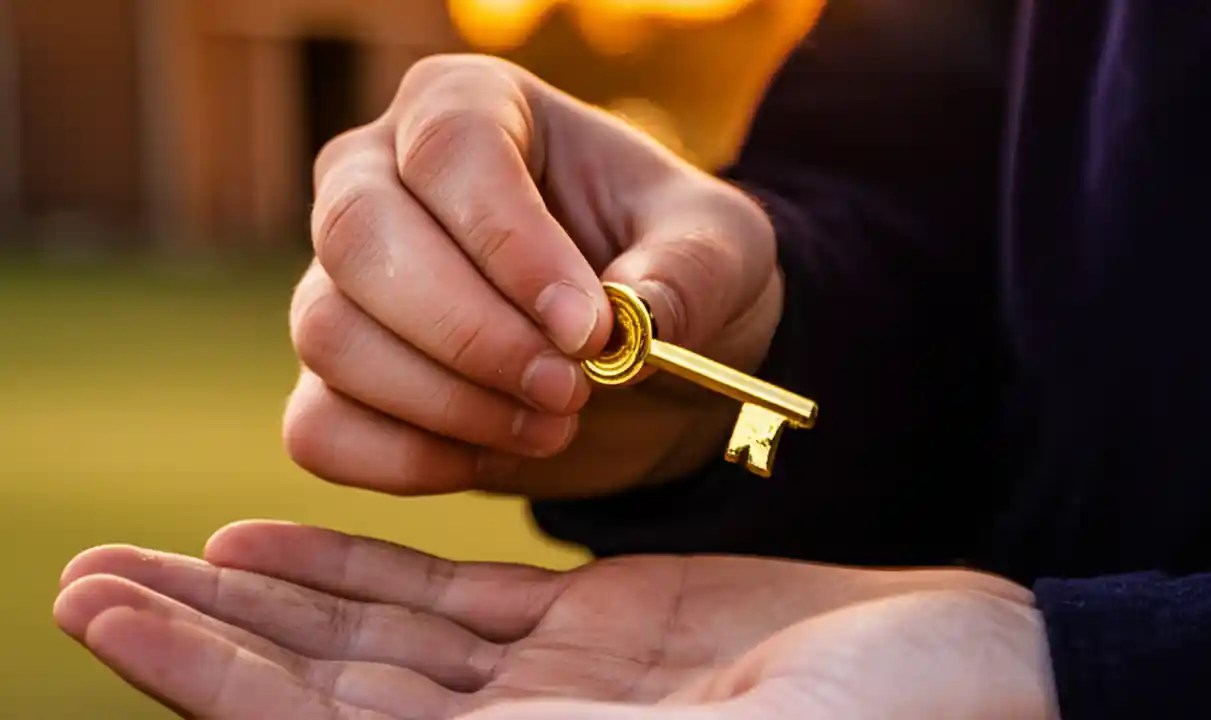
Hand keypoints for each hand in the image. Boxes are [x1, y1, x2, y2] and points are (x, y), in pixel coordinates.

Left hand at [53, 520, 1042, 718]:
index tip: (107, 613)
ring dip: (271, 597)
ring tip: (169, 551)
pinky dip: (367, 567)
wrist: (977, 688)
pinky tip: (288, 534)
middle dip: (209, 637)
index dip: (211, 679)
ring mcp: (555, 694)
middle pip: (326, 694)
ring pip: (376, 642)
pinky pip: (455, 601)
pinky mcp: (600, 636)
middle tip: (90, 576)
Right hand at [287, 54, 780, 498]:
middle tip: (571, 390)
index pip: (450, 153)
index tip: (587, 329)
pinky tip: (494, 454)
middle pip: (360, 238)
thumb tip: (624, 322)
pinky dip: (403, 460)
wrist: (646, 358)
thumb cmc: (675, 270)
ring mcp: (340, 280)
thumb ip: (686, 273)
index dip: (511, 245)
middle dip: (471, 334)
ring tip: (554, 422)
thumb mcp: (718, 251)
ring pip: (330, 334)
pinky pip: (318, 427)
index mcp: (469, 107)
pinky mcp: (338, 379)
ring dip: (449, 402)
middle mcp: (377, 177)